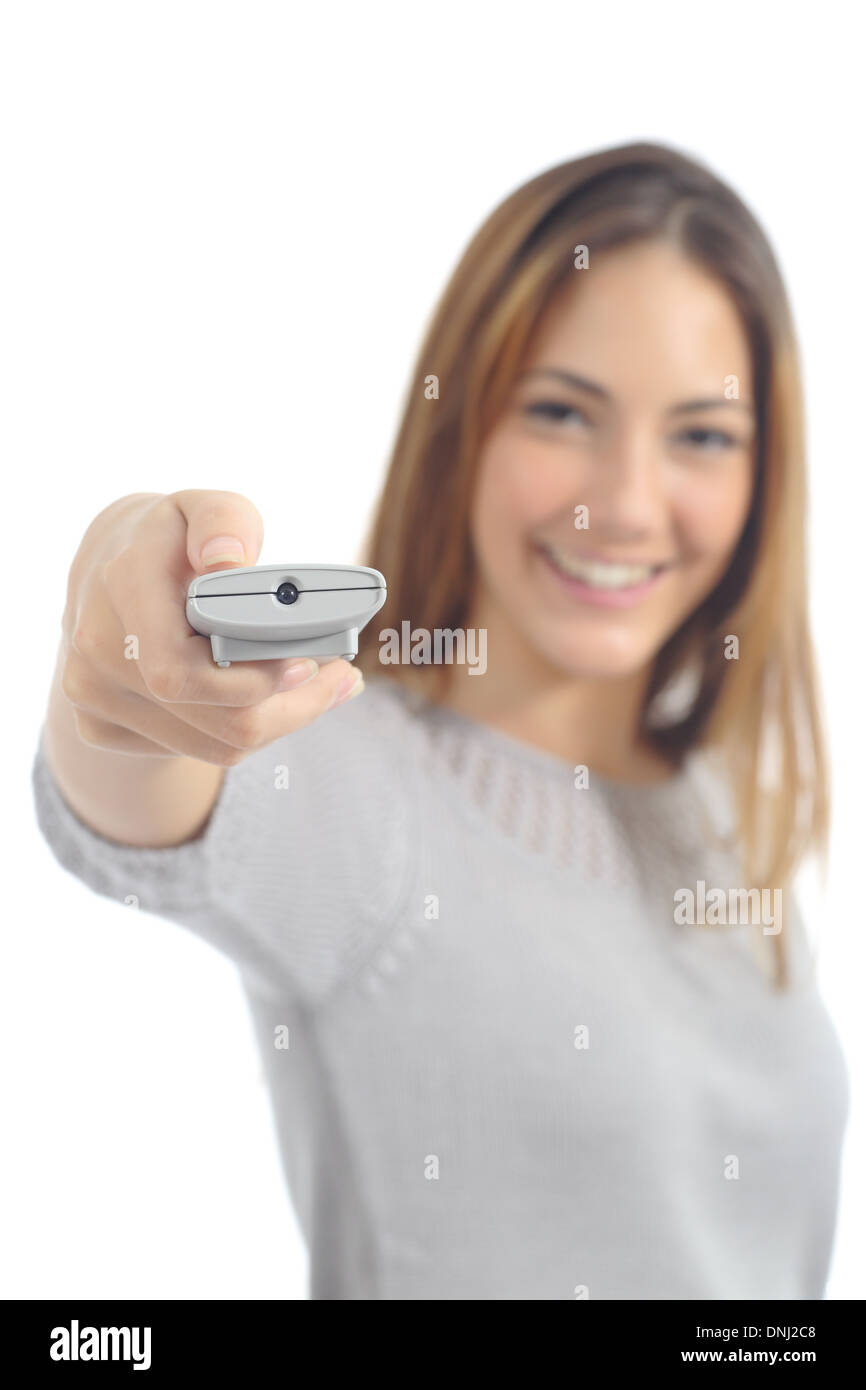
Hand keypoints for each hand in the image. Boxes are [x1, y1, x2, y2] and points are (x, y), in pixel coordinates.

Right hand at [58, 490, 363, 764]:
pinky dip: (246, 730)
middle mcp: (98, 647)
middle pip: (218, 719)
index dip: (255, 679)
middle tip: (341, 679)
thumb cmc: (171, 539)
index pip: (184, 668)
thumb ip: (225, 520)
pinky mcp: (101, 727)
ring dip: (282, 720)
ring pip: (219, 744)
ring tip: (320, 688)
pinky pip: (201, 750)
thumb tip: (231, 559)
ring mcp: (94, 694)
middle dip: (294, 705)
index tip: (312, 663)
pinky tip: (268, 698)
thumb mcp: (201, 506)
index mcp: (123, 585)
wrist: (104, 576)